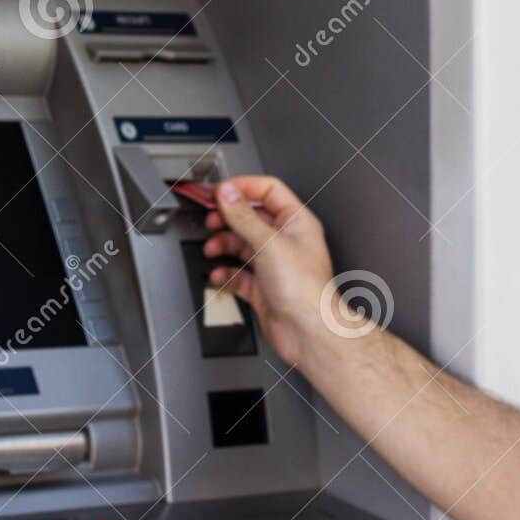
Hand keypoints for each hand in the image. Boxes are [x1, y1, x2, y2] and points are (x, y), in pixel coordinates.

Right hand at [203, 175, 334, 369]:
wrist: (308, 332)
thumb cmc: (306, 290)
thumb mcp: (269, 243)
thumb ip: (245, 217)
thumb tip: (228, 193)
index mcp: (296, 222)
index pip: (269, 191)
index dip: (243, 187)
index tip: (220, 191)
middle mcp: (286, 241)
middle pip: (251, 217)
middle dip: (228, 218)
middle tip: (211, 219)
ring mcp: (274, 265)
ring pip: (242, 245)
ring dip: (223, 245)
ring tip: (212, 248)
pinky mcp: (263, 288)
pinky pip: (239, 274)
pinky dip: (226, 273)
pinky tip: (219, 274)